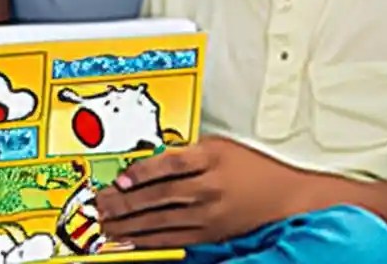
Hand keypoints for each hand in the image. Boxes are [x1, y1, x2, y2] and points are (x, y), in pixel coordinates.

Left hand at [94, 136, 265, 248]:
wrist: (285, 197)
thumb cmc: (253, 166)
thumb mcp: (221, 146)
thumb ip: (187, 151)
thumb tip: (149, 160)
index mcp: (211, 158)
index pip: (170, 165)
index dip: (141, 172)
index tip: (120, 178)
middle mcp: (209, 188)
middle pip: (160, 195)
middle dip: (125, 201)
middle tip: (101, 204)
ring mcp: (209, 214)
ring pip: (161, 220)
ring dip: (130, 223)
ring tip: (107, 223)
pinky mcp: (209, 234)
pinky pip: (173, 238)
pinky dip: (149, 239)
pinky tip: (131, 238)